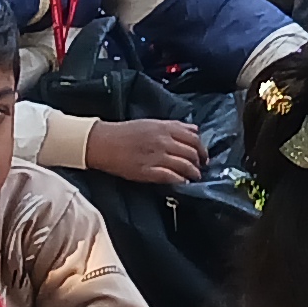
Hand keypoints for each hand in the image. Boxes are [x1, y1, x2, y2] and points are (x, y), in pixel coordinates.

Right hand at [83, 116, 207, 183]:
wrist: (103, 142)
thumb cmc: (127, 132)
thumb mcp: (152, 123)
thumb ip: (175, 126)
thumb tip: (195, 130)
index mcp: (165, 128)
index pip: (193, 139)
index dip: (202, 149)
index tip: (204, 156)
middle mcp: (163, 141)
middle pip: (191, 153)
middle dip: (199, 163)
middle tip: (200, 168)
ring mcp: (155, 156)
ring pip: (183, 165)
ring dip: (193, 173)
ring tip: (195, 177)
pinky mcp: (146, 171)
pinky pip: (169, 176)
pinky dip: (179, 180)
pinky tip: (182, 182)